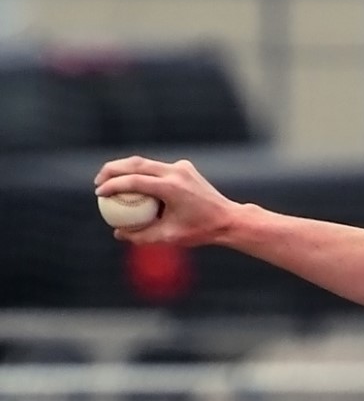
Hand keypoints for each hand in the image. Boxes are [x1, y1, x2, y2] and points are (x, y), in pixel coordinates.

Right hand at [94, 156, 239, 245]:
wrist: (228, 219)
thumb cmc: (200, 231)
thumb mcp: (169, 237)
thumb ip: (141, 236)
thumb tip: (117, 234)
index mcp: (171, 188)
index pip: (134, 181)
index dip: (112, 185)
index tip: (99, 193)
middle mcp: (175, 173)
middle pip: (135, 164)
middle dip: (112, 169)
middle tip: (98, 181)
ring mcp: (181, 168)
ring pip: (146, 162)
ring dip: (126, 169)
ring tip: (111, 180)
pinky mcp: (185, 168)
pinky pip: (159, 168)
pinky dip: (144, 173)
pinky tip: (135, 185)